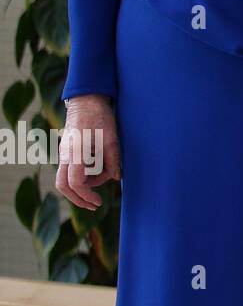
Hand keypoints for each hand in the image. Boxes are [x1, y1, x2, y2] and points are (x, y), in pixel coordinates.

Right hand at [56, 94, 121, 210]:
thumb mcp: (111, 138)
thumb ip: (113, 159)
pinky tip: (97, 171)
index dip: (87, 195)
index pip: (75, 183)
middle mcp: (65, 155)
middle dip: (78, 199)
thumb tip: (116, 178)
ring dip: (84, 185)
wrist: (86, 101)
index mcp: (76, 152)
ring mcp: (64, 153)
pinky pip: (69, 170)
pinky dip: (82, 176)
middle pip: (63, 186)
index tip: (99, 201)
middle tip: (95, 204)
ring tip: (105, 177)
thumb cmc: (99, 117)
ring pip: (65, 179)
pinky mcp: (67, 151)